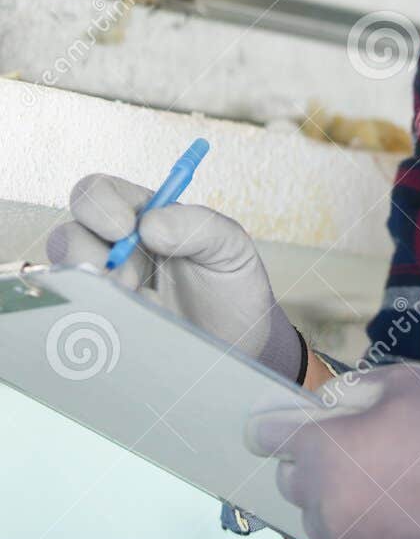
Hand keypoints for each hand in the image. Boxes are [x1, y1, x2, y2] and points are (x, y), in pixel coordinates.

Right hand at [47, 172, 303, 381]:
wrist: (236, 345)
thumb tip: (150, 224)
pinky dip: (95, 322)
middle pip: (68, 236)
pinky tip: (129, 329)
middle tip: (128, 279)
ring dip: (93, 291)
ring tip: (135, 305)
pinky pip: (75, 321)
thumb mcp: (231, 248)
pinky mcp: (100, 327)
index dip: (100, 204)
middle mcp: (112, 249)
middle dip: (88, 254)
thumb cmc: (231, 288)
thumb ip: (199, 226)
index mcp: (141, 216)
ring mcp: (103, 290)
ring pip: (65, 279)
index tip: (124, 228)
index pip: (98, 193)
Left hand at [245, 361, 419, 538]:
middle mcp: (326, 506)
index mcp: (326, 453)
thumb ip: (352, 391)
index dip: (267, 429)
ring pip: (316, 520)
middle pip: (291, 483)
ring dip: (332, 500)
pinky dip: (356, 530)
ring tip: (379, 482)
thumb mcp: (404, 382)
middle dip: (310, 463)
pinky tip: (393, 511)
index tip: (260, 430)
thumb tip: (326, 406)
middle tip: (350, 448)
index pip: (271, 439)